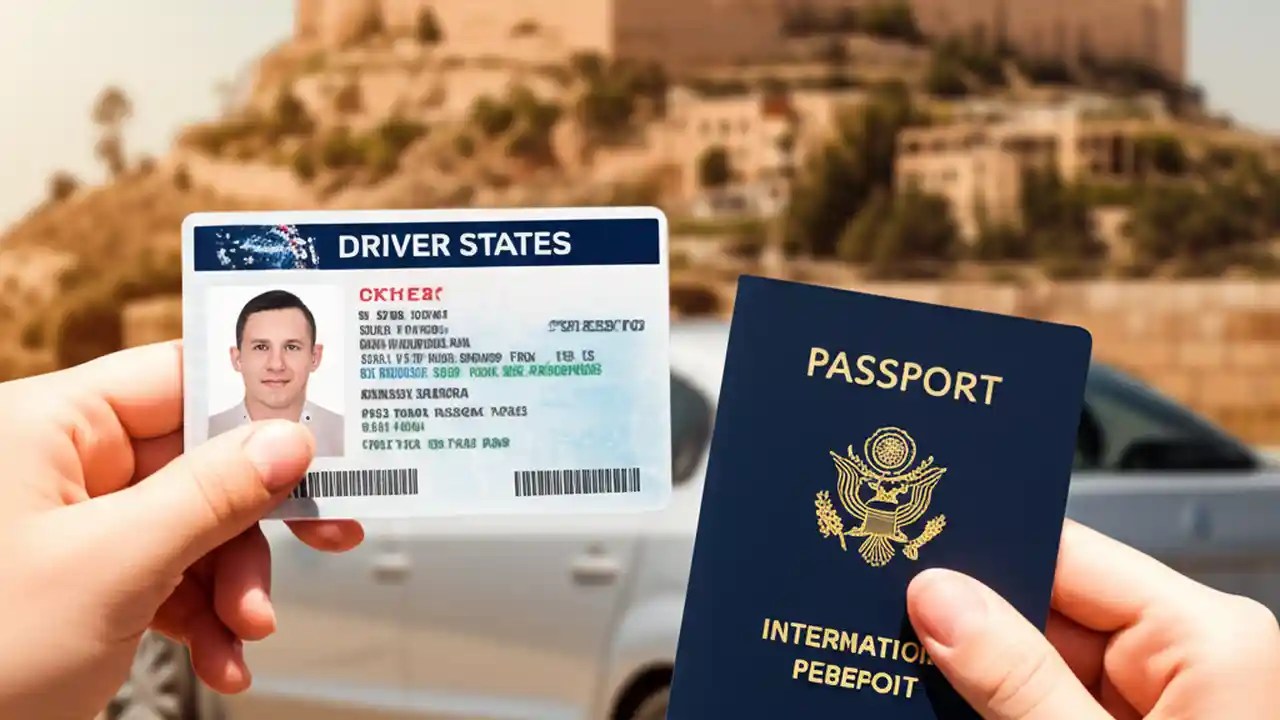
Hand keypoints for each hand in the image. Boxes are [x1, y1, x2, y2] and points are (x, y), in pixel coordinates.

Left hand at [0, 341, 363, 719]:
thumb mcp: (113, 567)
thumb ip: (210, 494)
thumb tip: (288, 440)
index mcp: (49, 427)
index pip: (176, 378)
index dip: (256, 399)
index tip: (326, 423)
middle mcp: (61, 467)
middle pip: (198, 460)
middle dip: (254, 518)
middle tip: (326, 532)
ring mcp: (73, 528)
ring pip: (193, 526)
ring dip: (233, 582)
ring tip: (246, 632)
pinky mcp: (84, 582)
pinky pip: (169, 576)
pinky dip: (204, 617)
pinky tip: (222, 658)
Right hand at [906, 520, 1279, 718]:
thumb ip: (1017, 679)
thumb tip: (938, 596)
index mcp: (1208, 636)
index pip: (1066, 555)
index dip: (980, 552)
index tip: (902, 547)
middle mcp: (1191, 656)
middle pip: (1045, 610)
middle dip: (967, 621)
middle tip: (886, 620)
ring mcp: (1163, 700)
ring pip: (1039, 660)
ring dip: (976, 670)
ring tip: (903, 665)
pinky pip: (1049, 697)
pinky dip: (1000, 705)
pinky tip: (947, 702)